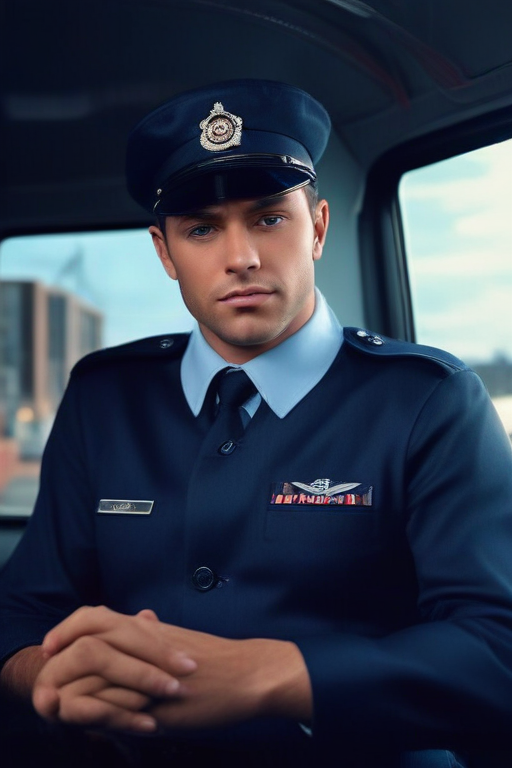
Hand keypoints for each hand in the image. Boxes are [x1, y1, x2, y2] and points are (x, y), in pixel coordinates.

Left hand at [39, 605, 311, 730]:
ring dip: (69, 693)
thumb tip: (139, 617)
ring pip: (93, 677)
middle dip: (57, 666)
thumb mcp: (179, 639)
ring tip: (58, 708)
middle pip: (83, 645)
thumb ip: (153, 632)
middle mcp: (142, 643)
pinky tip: (87, 721)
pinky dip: (93, 714)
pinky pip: (114, 706)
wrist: (248, 674)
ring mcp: (148, 673)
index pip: (91, 618)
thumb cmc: (217, 659)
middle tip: (47, 683)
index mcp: (145, 629)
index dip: (65, 631)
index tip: (51, 647)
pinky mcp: (157, 702)